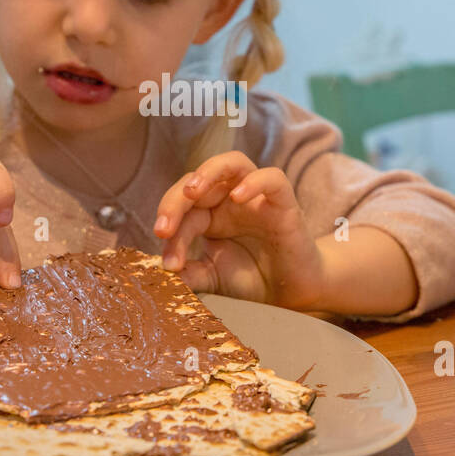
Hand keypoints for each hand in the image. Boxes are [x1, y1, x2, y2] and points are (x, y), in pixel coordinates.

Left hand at [152, 151, 326, 309]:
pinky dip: (254, 182)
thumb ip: (190, 273)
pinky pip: (272, 178)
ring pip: (232, 162)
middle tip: (163, 229)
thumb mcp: (213, 278)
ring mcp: (256, 196)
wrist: (292, 292)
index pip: (183, 210)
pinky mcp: (284, 202)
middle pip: (197, 180)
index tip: (167, 263)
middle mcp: (229, 198)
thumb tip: (162, 270)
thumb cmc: (252, 280)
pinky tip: (237, 197)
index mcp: (209, 213)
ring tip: (191, 193)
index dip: (170, 230)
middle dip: (175, 201)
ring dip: (207, 172)